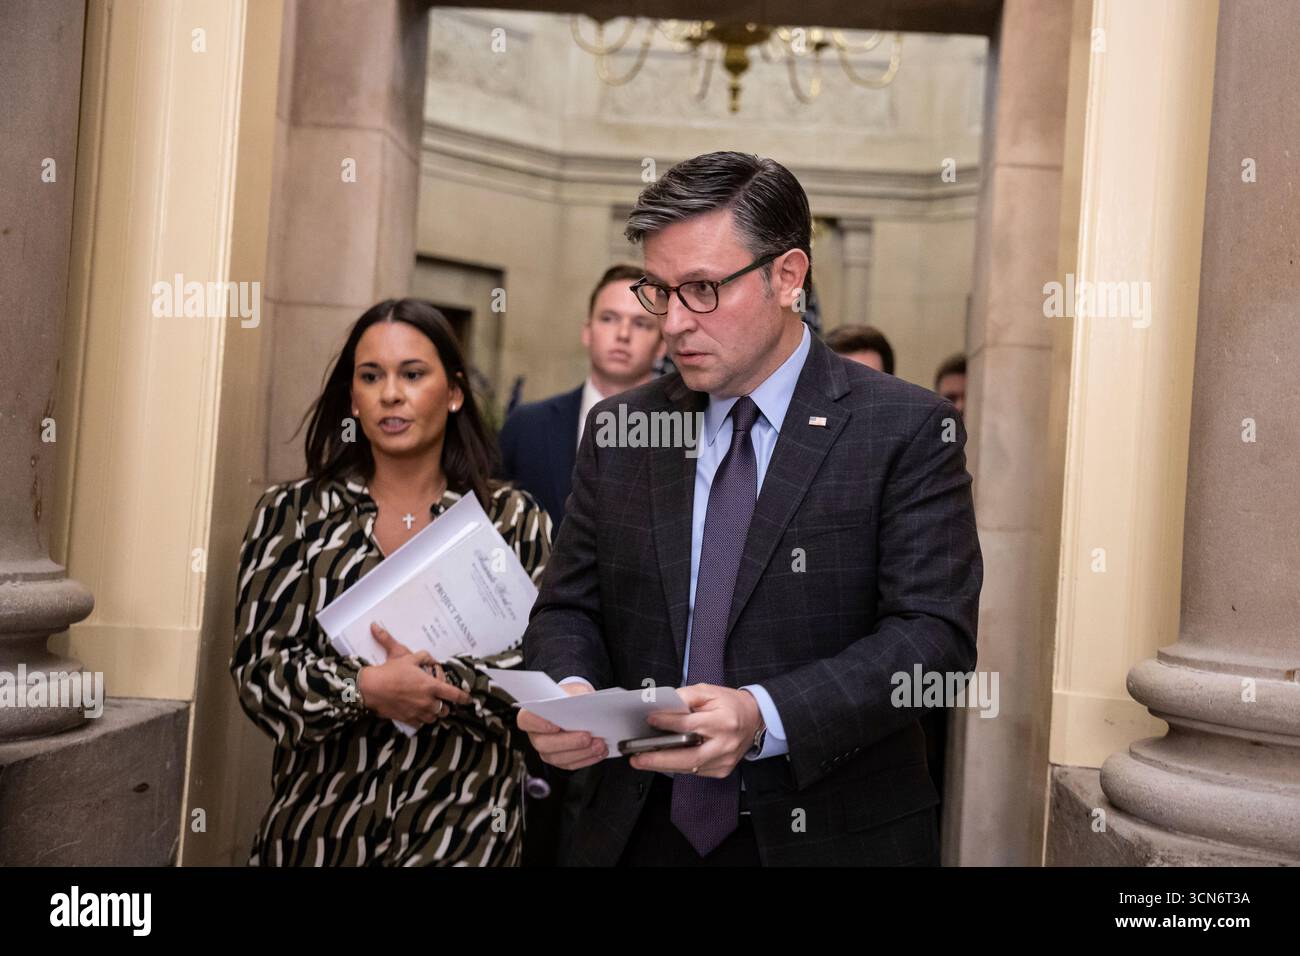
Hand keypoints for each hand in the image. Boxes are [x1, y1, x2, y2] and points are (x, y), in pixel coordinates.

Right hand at [357, 622, 470, 725]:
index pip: (454, 695)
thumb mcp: (409, 657)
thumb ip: (425, 657)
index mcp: (431, 686)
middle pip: (445, 710)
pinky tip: (417, 712)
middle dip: (446, 706)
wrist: (372, 688)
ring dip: (434, 713)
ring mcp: (418, 713)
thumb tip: (432, 660)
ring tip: (429, 706)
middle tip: (441, 700)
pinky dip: (422, 719)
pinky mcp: (408, 719)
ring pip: (434, 718)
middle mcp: (428, 702)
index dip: (464, 698)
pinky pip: (420, 723)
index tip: (468, 699)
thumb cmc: (391, 671)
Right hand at [517, 681, 606, 769]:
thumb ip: (577, 695)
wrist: (577, 707)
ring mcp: (547, 750)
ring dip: (581, 753)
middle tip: (587, 736)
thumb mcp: (574, 691)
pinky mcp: (560, 760)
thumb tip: (586, 702)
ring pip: (559, 758)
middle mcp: (536, 735)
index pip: (526, 720)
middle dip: (568, 742)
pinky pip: (571, 764)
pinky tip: (600, 752)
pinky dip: (587, 759)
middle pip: (544, 744)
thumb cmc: (571, 698)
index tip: (555, 725)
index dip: (538, 724)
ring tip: (599, 744)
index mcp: (532, 714)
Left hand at [628, 684, 761, 777]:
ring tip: (642, 761)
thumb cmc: (729, 704)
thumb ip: (685, 697)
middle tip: (637, 758)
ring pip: (689, 768)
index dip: (667, 722)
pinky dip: (677, 767)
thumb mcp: (708, 691)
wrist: (754, 719)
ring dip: (664, 766)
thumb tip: (662, 707)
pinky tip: (662, 762)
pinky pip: (695, 771)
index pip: (689, 725)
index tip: (649, 720)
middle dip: (659, 759)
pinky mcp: (722, 770)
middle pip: (688, 757)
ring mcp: (725, 760)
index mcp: (723, 721)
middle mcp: (725, 744)